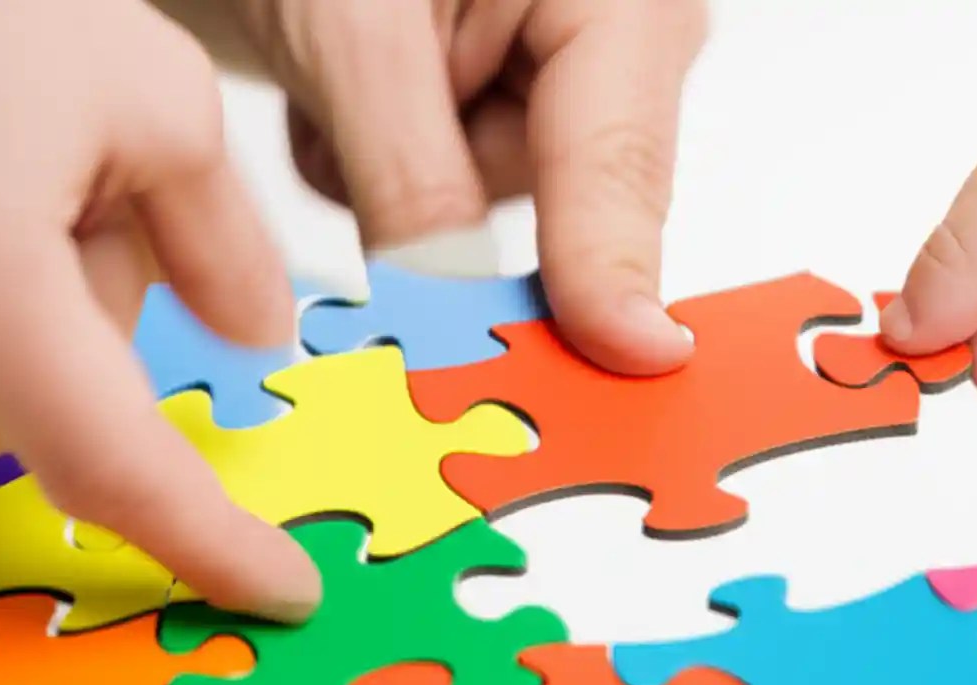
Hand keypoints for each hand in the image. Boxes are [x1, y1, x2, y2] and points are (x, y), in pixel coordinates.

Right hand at [0, 1, 318, 620]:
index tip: (279, 585)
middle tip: (115, 192)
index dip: (204, 540)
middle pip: (54, 420)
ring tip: (39, 167)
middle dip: (116, 341)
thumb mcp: (155, 96)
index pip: (112, 463)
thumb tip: (254, 335)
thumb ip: (219, 241)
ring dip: (53, 316)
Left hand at [234, 0, 706, 374]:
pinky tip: (356, 93)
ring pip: (480, 210)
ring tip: (344, 74)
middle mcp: (614, 50)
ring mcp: (562, 87)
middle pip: (552, 207)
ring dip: (391, 172)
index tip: (632, 358)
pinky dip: (381, 164)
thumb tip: (453, 300)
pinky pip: (445, 202)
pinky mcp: (507, 115)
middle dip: (436, 186)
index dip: (615, 270)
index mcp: (620, 0)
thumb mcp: (355, 29)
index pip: (619, 163)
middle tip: (352, 116)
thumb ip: (412, 173)